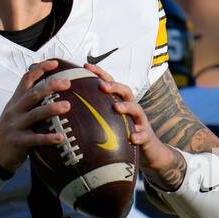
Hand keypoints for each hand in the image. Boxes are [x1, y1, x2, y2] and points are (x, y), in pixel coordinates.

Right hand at [0, 59, 72, 171]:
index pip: (26, 79)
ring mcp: (15, 125)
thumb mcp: (16, 112)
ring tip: (67, 106)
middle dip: (50, 86)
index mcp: (16, 101)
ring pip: (34, 115)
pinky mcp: (18, 141)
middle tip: (67, 83)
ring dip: (51, 109)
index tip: (55, 63)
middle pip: (32, 94)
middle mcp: (15, 110)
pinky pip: (34, 139)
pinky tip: (60, 137)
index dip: (40, 69)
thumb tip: (50, 88)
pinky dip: (47, 138)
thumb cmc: (12, 130)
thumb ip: (29, 101)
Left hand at [84, 61, 183, 180]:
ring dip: (127, 106)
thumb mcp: (111, 122)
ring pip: (137, 109)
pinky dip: (139, 136)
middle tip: (102, 86)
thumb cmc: (125, 135)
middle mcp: (132, 109)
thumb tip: (69, 108)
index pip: (111, 84)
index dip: (100, 73)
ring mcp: (140, 122)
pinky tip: (133, 138)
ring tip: (116, 108)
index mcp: (121, 103)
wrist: (150, 151)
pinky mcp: (147, 137)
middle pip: (126, 91)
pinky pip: (143, 135)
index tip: (86, 66)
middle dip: (114, 86)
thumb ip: (96, 113)